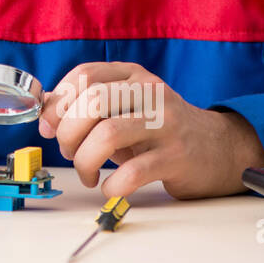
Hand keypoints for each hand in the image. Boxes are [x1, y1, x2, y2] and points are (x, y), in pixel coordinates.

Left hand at [36, 62, 263, 199]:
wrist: (218, 148)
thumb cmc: (158, 129)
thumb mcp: (124, 106)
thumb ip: (86, 106)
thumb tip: (44, 115)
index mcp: (132, 76)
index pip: (85, 75)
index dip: (58, 103)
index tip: (49, 127)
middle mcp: (150, 93)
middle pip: (93, 103)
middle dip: (69, 133)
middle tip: (70, 152)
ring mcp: (166, 124)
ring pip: (108, 134)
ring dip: (85, 160)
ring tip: (87, 172)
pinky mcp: (177, 157)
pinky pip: (133, 172)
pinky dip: (111, 184)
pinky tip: (109, 187)